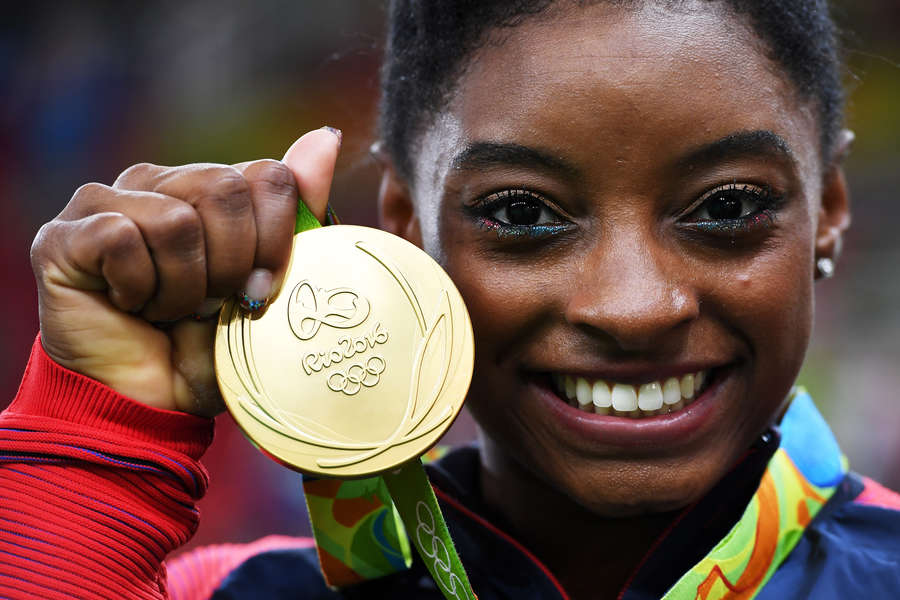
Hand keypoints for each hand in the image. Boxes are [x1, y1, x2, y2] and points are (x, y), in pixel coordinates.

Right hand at [30, 128, 341, 415]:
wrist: (150, 405)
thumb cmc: (208, 346)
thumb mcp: (268, 284)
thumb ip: (296, 211)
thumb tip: (326, 138)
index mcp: (212, 189)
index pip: (269, 176)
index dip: (276, 241)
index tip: (261, 289)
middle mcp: (159, 182)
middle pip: (226, 189)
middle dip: (233, 266)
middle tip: (212, 303)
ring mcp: (107, 201)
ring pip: (178, 221)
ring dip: (185, 289)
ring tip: (168, 309)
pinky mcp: (65, 233)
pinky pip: (124, 239)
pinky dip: (140, 290)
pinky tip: (130, 306)